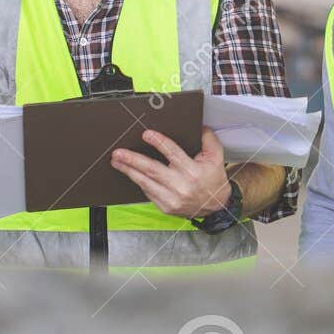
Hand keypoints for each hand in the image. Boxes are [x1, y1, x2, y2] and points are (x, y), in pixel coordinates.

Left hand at [110, 127, 230, 218]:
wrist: (215, 207)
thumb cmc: (213, 180)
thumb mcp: (216, 158)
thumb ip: (208, 140)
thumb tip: (200, 126)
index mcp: (193, 171)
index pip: (173, 154)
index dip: (159, 143)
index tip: (146, 134)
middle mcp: (181, 186)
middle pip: (152, 170)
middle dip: (133, 160)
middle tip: (119, 152)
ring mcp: (172, 199)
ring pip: (145, 182)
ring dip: (129, 171)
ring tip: (117, 161)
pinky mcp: (165, 207)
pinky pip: (147, 192)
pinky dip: (138, 181)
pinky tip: (130, 173)